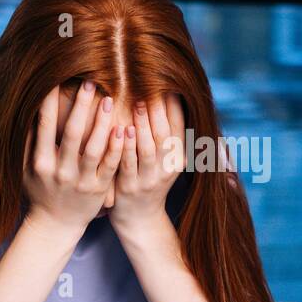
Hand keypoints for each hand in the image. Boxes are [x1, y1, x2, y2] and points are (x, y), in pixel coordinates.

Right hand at [24, 81, 123, 236]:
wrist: (56, 224)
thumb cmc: (40, 190)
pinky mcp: (99, 188)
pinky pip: (110, 165)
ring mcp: (81, 181)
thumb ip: (28, 142)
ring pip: (94, 148)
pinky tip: (124, 128)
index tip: (57, 79)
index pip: (45, 127)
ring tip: (109, 100)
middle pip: (72, 134)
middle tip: (90, 83)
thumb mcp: (26, 169)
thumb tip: (27, 109)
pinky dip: (117, 147)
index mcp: (41, 163)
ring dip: (101, 123)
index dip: (51, 102)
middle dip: (81, 107)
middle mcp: (60, 172)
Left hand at [110, 94, 184, 242]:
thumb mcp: (163, 159)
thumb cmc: (149, 179)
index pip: (179, 128)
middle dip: (158, 110)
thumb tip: (165, 95)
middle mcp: (167, 169)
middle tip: (150, 87)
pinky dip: (126, 146)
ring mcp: (149, 179)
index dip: (174, 106)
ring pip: (149, 149)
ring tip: (138, 103)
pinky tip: (121, 129)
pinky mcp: (130, 187)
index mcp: (177, 159)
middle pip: (165, 135)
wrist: (139, 218)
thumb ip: (164, 133)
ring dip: (144, 125)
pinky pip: (128, 164)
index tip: (167, 84)